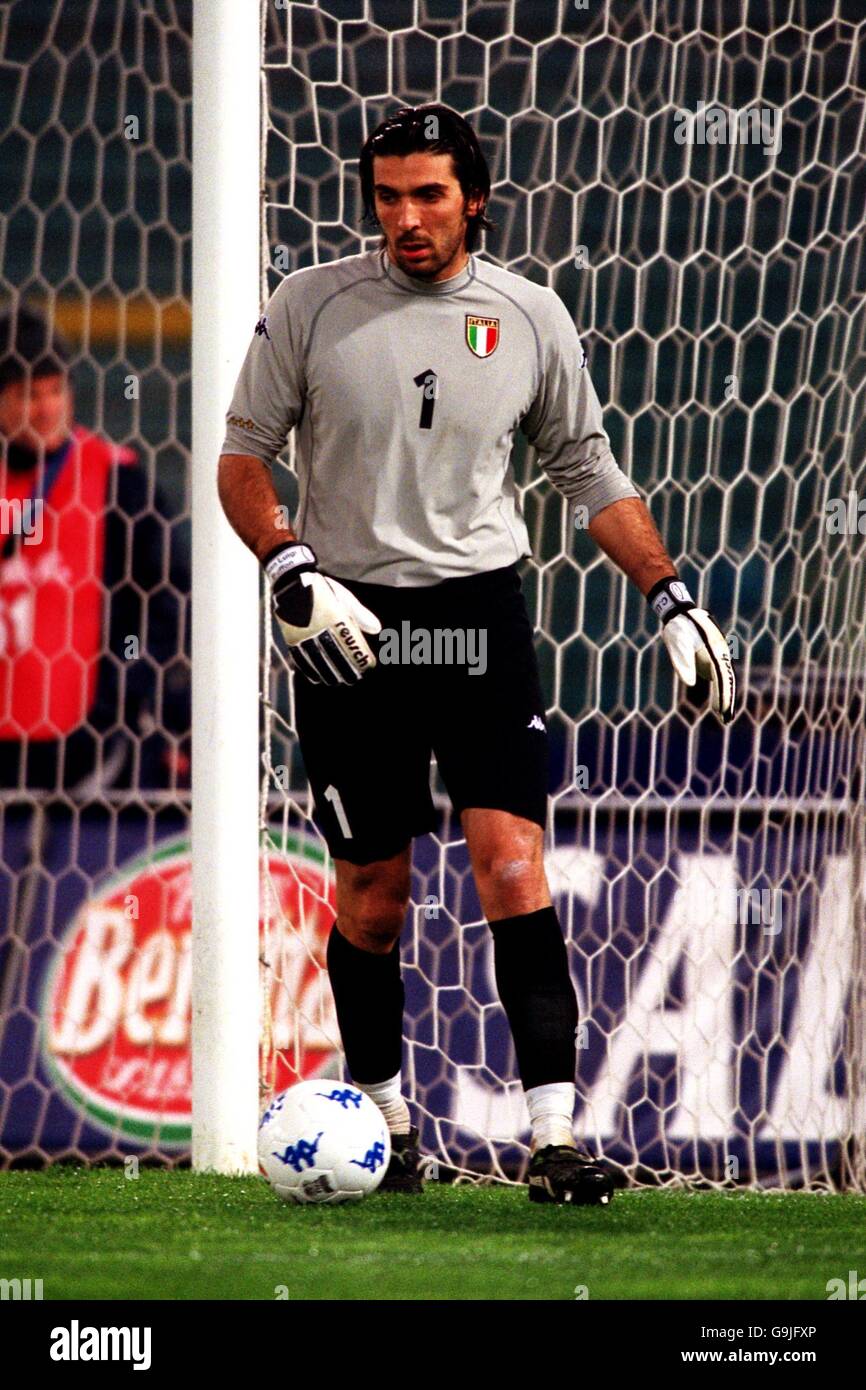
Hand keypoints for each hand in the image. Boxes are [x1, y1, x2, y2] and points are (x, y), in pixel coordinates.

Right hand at [263, 542, 380, 684]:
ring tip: (336, 682)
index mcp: (335, 618)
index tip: (367, 666)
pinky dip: (309, 670)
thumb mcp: (344, 597)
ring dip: (327, 673)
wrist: (291, 581)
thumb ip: (360, 615)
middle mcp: (319, 628)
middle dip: (345, 669)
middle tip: (353, 679)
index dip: (359, 657)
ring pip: (317, 659)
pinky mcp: (291, 637)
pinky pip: (300, 658)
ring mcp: (304, 634)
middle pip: (334, 655)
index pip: (350, 644)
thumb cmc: (322, 589)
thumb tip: (377, 629)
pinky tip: (316, 678)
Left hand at [647, 577, 735, 724]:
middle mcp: (720, 655)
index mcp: (714, 651)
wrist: (680, 613)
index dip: (724, 696)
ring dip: (725, 698)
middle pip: (727, 681)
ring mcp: (717, 657)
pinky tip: (718, 706)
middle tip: (726, 720)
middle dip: (727, 701)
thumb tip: (689, 683)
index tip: (723, 711)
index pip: (722, 678)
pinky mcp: (712, 659)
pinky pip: (719, 678)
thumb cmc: (678, 629)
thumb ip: (683, 663)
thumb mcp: (677, 644)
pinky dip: (721, 692)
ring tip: (725, 718)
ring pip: (725, 681)